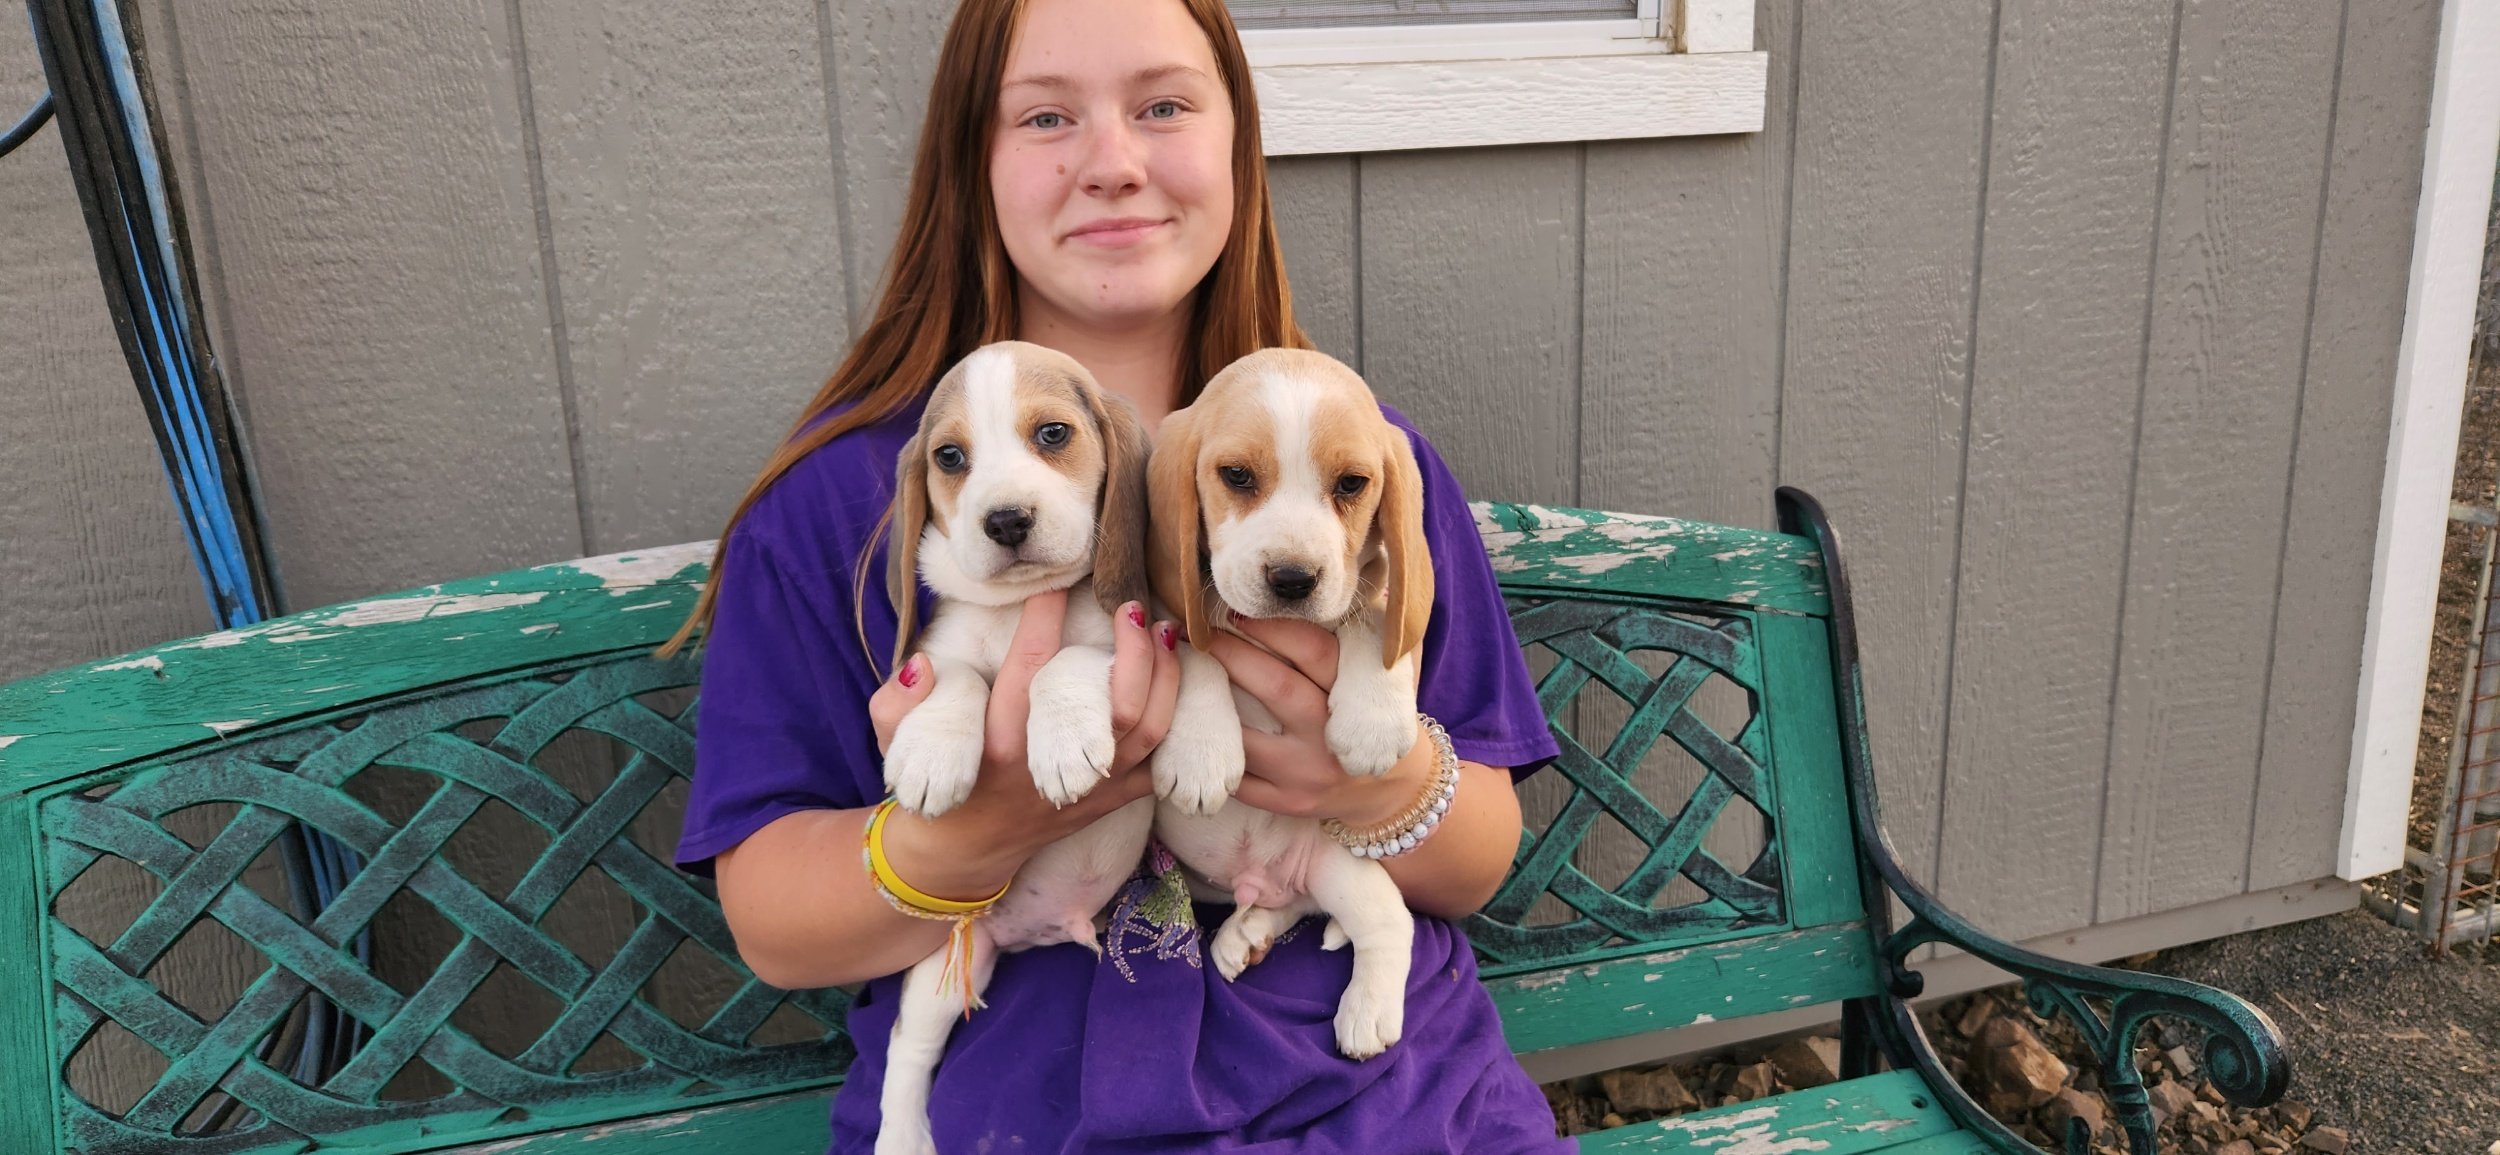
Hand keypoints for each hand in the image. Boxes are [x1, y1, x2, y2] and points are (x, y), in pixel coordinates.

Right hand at [868, 589, 1180, 896]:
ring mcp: (1086, 788)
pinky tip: (1177, 679)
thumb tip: (920, 665)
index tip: (1055, 584)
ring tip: (1163, 633)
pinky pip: (1158, 763)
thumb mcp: (894, 744)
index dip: (1044, 622)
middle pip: (1109, 708)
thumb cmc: (934, 780)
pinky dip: (1176, 720)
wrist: (964, 851)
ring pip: (1146, 732)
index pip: (1028, 673)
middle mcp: (1047, 767)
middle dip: (1130, 652)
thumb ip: (897, 703)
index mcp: (996, 745)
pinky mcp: (1109, 802)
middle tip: (1132, 605)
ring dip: (1164, 679)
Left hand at [1207, 615, 1432, 826]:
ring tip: (1188, 674)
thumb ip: (1349, 640)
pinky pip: (1239, 778)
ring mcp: (1307, 776)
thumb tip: (1302, 590)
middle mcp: (1332, 739)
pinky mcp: (1287, 804)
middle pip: (1278, 687)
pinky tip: (1193, 725)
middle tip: (1203, 633)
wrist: (1391, 792)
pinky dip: (1214, 751)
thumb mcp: (1376, 679)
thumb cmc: (1370, 719)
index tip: (1239, 610)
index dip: (1274, 627)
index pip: (1315, 652)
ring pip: (1248, 737)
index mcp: (1358, 699)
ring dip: (1212, 704)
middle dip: (1234, 654)